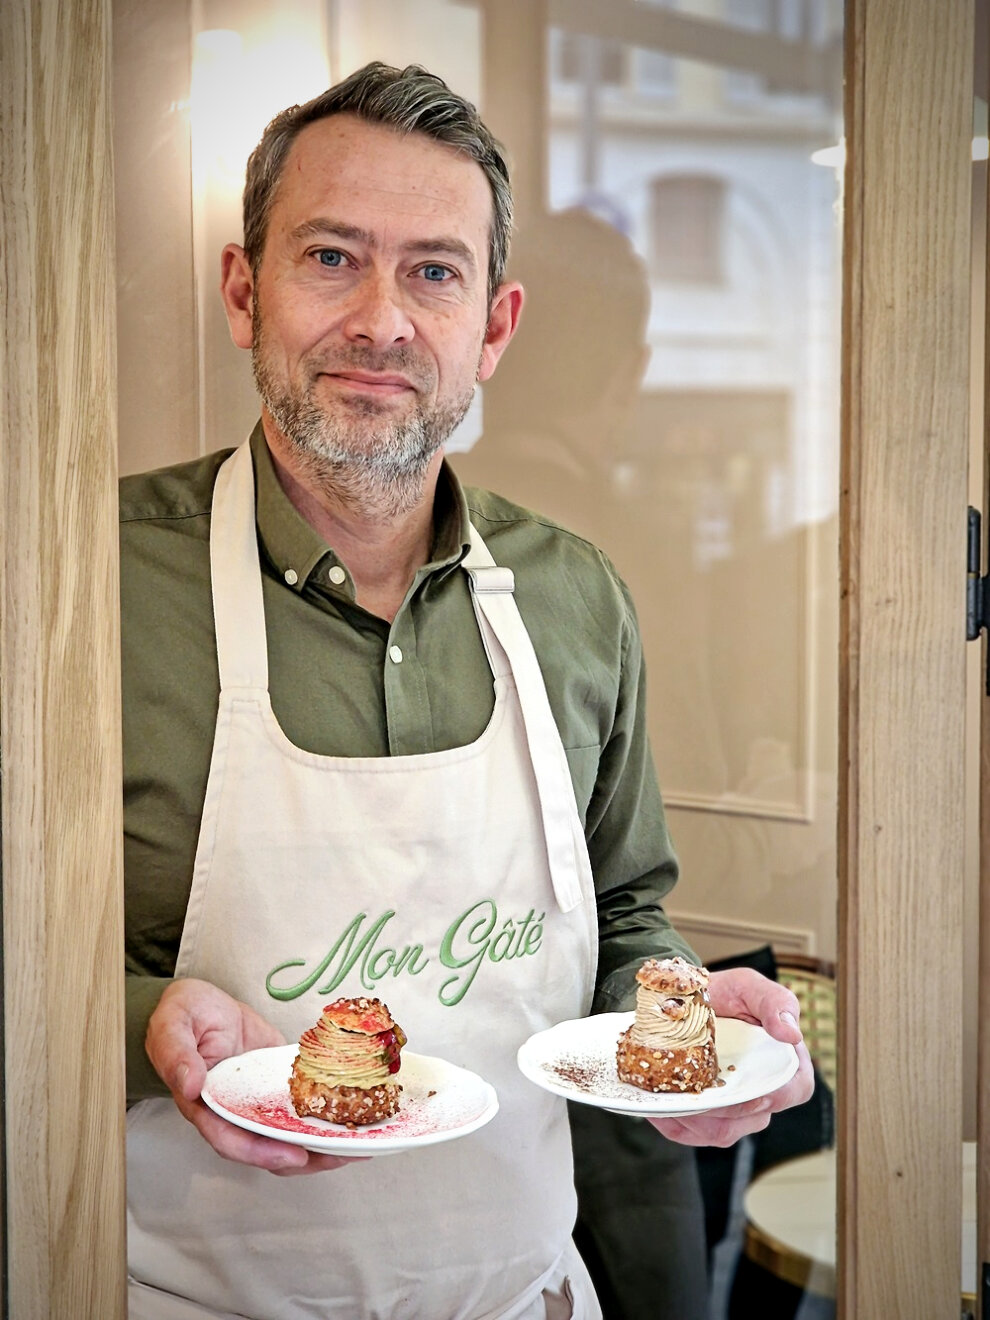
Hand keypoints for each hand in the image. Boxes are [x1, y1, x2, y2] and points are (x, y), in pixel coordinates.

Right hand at [146, 978, 362, 1174]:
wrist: (200, 1003)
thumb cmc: (179, 1016)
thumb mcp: (171, 1026)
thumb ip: (176, 1054)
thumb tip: (189, 1085)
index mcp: (203, 1106)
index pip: (230, 1140)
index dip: (261, 1152)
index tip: (292, 1155)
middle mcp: (232, 1112)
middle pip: (266, 1147)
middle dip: (303, 1157)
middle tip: (339, 1155)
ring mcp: (256, 1101)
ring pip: (286, 1134)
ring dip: (318, 1145)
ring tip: (355, 1146)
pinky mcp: (275, 1085)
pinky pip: (298, 1107)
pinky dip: (323, 1115)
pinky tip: (352, 1116)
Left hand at [647, 966, 814, 1147]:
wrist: (679, 1001)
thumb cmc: (721, 993)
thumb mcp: (748, 986)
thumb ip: (776, 1002)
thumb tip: (792, 1034)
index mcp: (781, 1062)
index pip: (794, 1089)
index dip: (778, 1093)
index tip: (755, 1088)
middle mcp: (760, 1093)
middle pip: (752, 1118)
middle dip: (726, 1108)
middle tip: (698, 1088)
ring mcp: (731, 1111)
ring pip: (721, 1131)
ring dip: (697, 1116)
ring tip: (673, 1091)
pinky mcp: (700, 1121)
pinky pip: (689, 1133)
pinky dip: (673, 1120)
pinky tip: (660, 1101)